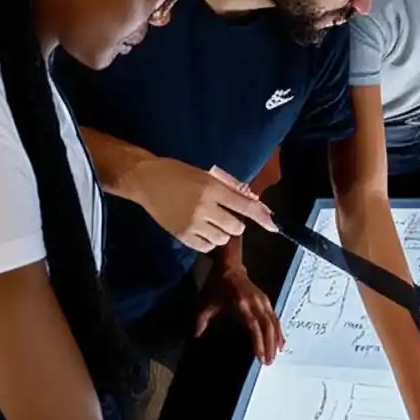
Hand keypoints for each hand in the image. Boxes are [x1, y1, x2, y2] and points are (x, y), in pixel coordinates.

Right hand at [131, 161, 275, 252]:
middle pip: (235, 227)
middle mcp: (205, 207)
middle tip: (225, 214)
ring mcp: (192, 223)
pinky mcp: (181, 235)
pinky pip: (206, 247)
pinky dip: (209, 241)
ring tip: (211, 221)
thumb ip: (229, 189)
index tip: (274, 225)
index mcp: (212, 188)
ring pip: (222, 239)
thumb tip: (252, 202)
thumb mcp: (206, 175)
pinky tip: (202, 230)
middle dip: (235, 223)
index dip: (262, 216)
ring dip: (222, 232)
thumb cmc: (177, 173)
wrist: (145, 181)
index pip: (245, 206)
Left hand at [195, 266, 283, 363]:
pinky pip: (275, 318)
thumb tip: (195, 335)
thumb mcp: (207, 302)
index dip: (259, 342)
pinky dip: (278, 330)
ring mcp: (263, 301)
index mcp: (242, 303)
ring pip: (274, 322)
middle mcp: (256, 302)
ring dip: (276, 339)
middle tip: (269, 361)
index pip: (254, 326)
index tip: (261, 356)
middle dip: (269, 345)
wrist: (230, 268)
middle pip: (267, 326)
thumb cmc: (217, 285)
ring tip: (276, 354)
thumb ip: (202, 320)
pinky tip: (279, 341)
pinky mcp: (267, 301)